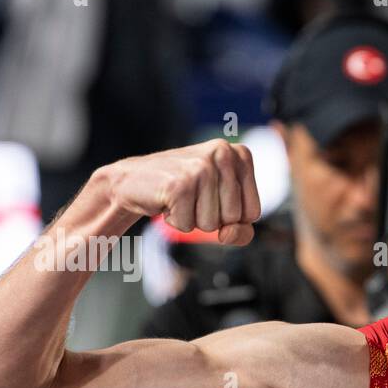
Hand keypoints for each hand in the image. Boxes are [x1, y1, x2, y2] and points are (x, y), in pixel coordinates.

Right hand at [97, 140, 261, 244]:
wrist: (134, 181)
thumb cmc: (184, 195)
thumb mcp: (222, 210)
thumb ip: (241, 231)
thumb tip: (228, 234)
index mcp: (241, 155)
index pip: (252, 213)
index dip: (231, 218)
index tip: (211, 198)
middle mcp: (224, 153)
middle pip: (234, 219)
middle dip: (211, 218)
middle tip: (192, 197)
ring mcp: (201, 167)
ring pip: (211, 224)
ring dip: (192, 219)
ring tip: (180, 198)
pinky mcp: (180, 183)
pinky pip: (188, 225)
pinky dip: (175, 221)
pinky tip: (167, 200)